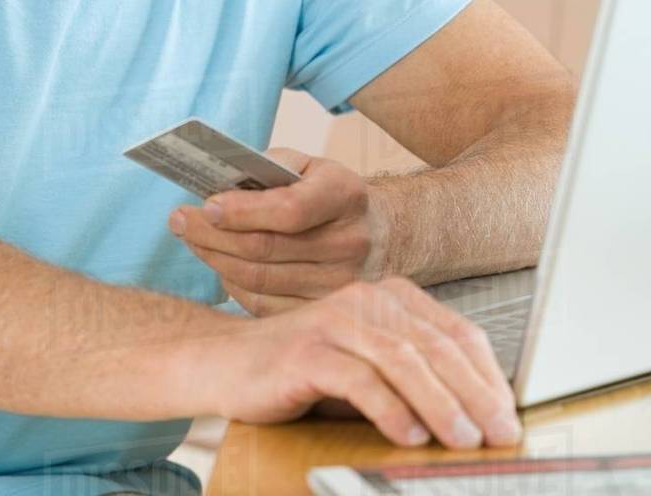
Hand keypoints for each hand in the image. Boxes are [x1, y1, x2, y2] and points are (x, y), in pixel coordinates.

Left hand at [167, 148, 387, 314]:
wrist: (381, 233)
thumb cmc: (328, 193)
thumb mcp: (309, 166)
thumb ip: (268, 170)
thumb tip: (216, 185)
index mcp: (345, 195)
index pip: (289, 210)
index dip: (242, 211)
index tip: (205, 204)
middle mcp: (349, 243)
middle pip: (265, 249)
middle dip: (212, 234)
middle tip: (178, 220)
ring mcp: (340, 285)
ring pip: (259, 280)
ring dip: (215, 259)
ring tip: (191, 239)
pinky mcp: (324, 313)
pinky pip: (265, 307)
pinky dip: (233, 286)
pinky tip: (219, 264)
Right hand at [203, 275, 522, 449]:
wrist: (227, 364)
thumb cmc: (303, 372)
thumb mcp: (369, 369)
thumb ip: (413, 379)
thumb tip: (477, 416)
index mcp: (389, 299)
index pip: (455, 332)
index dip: (488, 375)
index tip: (510, 416)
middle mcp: (366, 301)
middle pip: (435, 345)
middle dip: (475, 393)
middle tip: (499, 433)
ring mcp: (335, 322)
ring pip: (402, 359)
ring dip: (440, 403)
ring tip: (463, 439)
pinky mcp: (306, 351)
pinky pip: (358, 379)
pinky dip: (390, 409)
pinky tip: (409, 435)